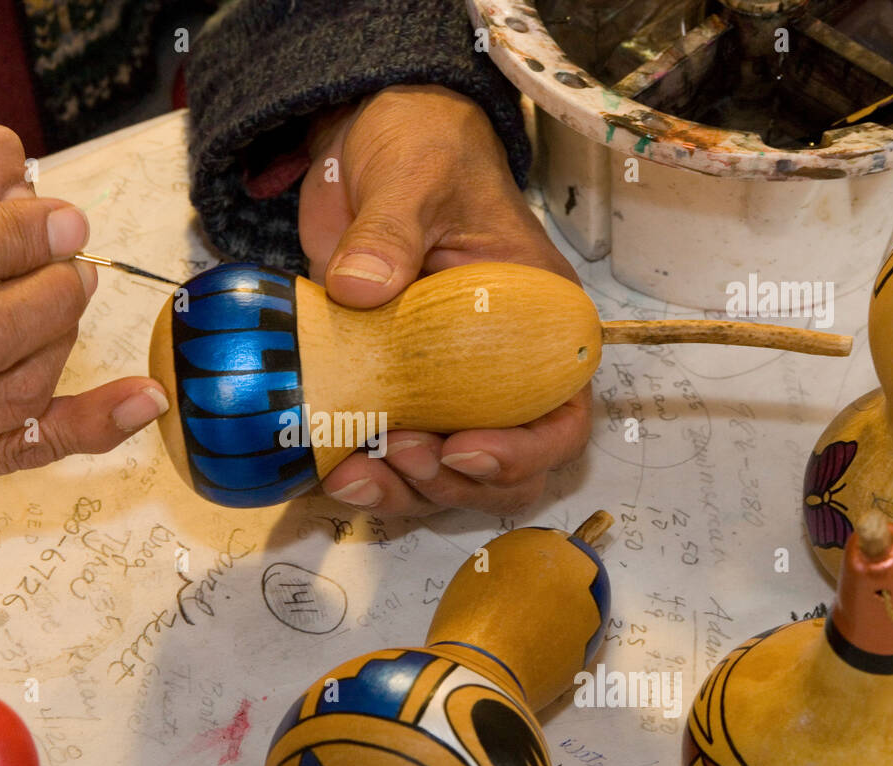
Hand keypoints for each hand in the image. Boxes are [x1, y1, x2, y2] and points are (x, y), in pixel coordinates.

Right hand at [0, 124, 167, 500]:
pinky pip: (19, 454)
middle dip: (50, 297)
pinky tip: (144, 398)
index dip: (20, 236)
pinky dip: (92, 425)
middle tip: (73, 271)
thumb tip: (27, 184)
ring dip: (60, 345)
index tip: (67, 224)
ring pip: (5, 397)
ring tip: (66, 305)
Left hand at [298, 85, 590, 516]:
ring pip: (445, 477)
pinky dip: (365, 475)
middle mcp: (500, 367)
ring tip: (352, 475)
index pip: (562, 415)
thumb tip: (360, 287)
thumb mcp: (412, 176)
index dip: (523, 452)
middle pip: (504, 469)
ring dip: (404, 492)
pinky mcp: (389, 388)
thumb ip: (388, 230)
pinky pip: (389, 454)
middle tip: (396, 456)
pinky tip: (330, 472)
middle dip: (453, 485)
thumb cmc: (422, 151)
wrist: (368, 147)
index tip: (461, 451)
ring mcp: (443, 385)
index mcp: (537, 321)